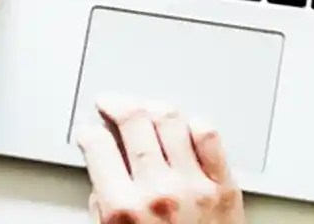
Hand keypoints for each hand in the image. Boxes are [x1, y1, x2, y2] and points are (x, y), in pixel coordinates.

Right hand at [76, 99, 246, 223]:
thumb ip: (106, 211)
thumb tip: (103, 181)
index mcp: (125, 210)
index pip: (99, 148)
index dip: (89, 132)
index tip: (88, 130)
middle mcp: (159, 192)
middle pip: (134, 123)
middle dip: (117, 105)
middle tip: (111, 103)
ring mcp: (195, 185)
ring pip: (171, 120)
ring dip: (153, 108)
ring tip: (145, 109)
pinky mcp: (224, 186)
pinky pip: (210, 137)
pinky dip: (195, 124)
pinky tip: (185, 125)